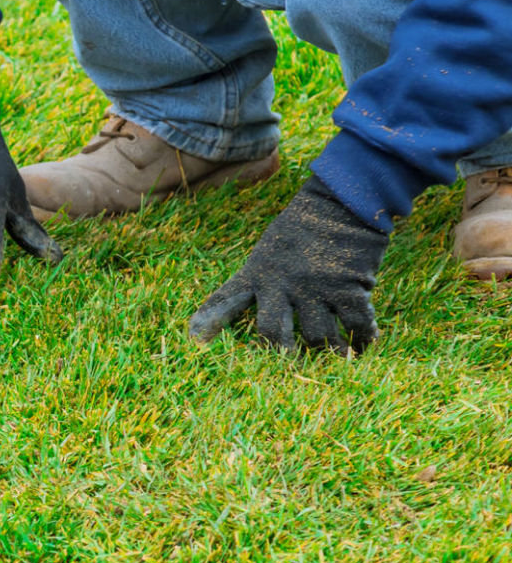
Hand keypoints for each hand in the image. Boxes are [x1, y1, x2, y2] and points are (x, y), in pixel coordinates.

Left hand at [188, 176, 388, 351]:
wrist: (344, 198)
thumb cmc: (307, 221)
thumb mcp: (273, 246)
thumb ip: (267, 275)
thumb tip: (268, 302)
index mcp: (258, 272)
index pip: (226, 299)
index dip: (209, 321)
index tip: (194, 339)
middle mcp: (282, 285)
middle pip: (272, 333)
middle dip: (280, 353)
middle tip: (289, 364)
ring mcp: (315, 289)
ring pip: (316, 336)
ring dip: (330, 348)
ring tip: (340, 356)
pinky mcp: (349, 288)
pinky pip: (355, 324)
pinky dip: (363, 337)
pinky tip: (367, 342)